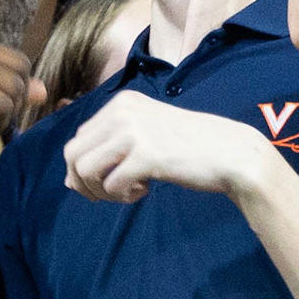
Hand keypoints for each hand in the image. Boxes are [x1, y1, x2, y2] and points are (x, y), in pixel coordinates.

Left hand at [62, 88, 282, 204]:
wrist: (231, 152)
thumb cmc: (188, 147)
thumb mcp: (144, 136)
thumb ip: (107, 151)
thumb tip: (68, 182)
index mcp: (121, 102)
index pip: (78, 140)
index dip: (85, 168)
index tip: (110, 180)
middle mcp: (122, 111)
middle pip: (73, 155)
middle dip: (85, 183)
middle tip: (111, 194)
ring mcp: (133, 131)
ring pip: (84, 171)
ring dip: (101, 191)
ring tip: (127, 192)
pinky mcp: (146, 155)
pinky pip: (111, 185)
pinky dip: (123, 196)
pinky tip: (144, 191)